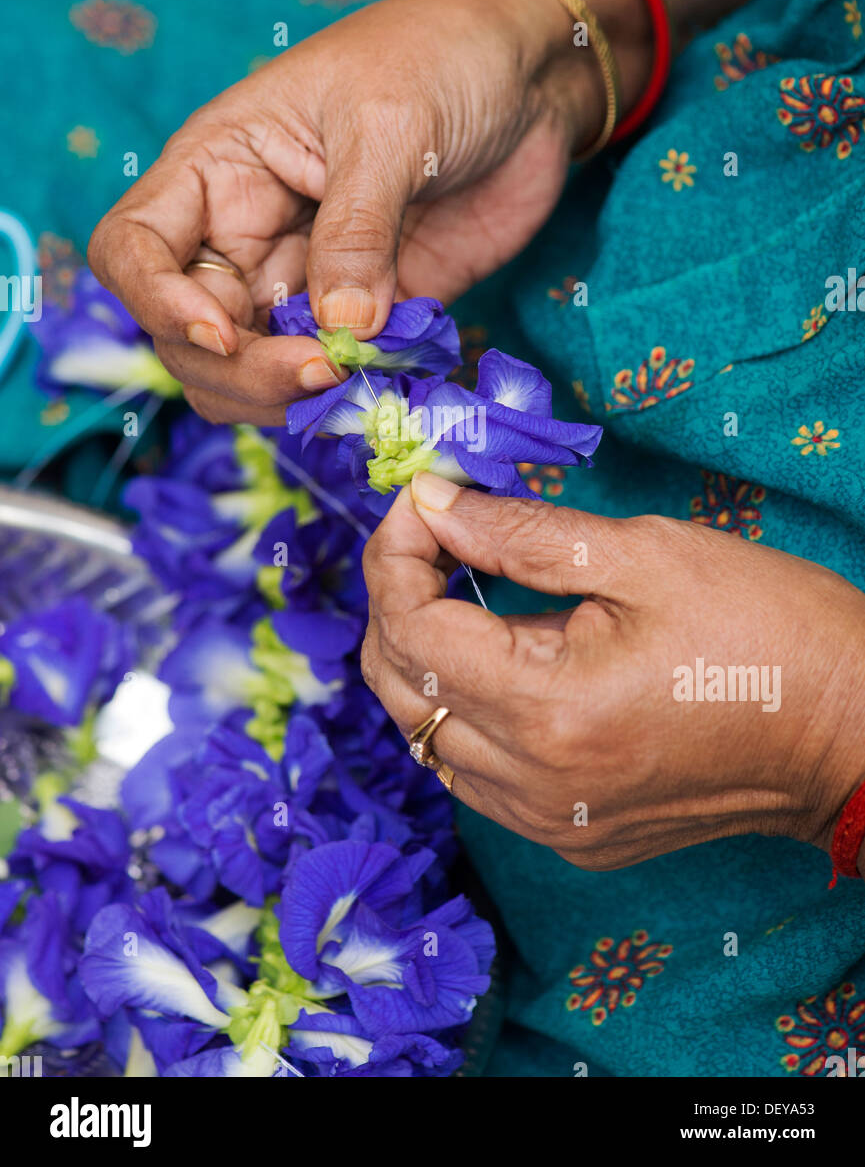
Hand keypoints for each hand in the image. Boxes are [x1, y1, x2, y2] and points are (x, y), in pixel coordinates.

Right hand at [88, 0, 606, 425]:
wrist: (530, 73)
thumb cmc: (438, 58)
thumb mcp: (388, 125)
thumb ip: (357, 230)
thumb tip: (340, 329)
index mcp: (218, 170)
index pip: (132, 250)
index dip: (157, 303)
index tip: (224, 334)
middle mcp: (244, 236)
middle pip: (189, 335)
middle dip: (239, 371)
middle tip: (323, 373)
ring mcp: (303, 282)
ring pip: (249, 372)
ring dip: (285, 398)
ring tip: (356, 381)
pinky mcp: (366, 316)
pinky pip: (333, 376)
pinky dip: (350, 397)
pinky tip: (389, 382)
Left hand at [360, 472, 864, 869]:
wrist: (852, 730)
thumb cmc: (765, 629)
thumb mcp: (643, 554)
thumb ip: (521, 532)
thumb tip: (432, 504)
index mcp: (547, 709)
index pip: (408, 629)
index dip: (395, 553)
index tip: (423, 500)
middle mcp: (533, 785)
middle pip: (396, 689)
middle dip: (395, 599)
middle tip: (435, 536)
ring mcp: (551, 822)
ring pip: (426, 737)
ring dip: (425, 658)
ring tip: (468, 591)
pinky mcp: (574, 836)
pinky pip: (477, 773)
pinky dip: (466, 712)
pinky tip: (506, 661)